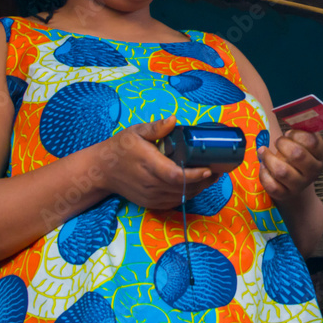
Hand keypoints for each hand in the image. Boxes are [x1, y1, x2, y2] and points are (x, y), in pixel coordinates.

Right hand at [95, 117, 215, 209]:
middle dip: (205, 180)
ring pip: (181, 196)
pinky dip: (188, 194)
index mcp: (149, 164)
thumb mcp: (136, 132)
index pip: (176, 175)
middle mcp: (151, 184)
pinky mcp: (151, 203)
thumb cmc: (120, 148)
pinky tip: (197, 184)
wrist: (102, 171)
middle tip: (220, 169)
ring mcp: (151, 196)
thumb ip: (156, 127)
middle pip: (184, 188)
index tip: (210, 168)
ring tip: (212, 176)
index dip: (195, 175)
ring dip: (199, 188)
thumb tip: (174, 119)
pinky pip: (174, 202)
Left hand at [258, 130, 322, 202]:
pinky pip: (272, 185)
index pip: (311, 142)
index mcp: (321, 154)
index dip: (296, 134)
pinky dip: (263, 174)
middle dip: (282, 144)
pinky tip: (263, 166)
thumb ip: (300, 131)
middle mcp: (314, 171)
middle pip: (297, 155)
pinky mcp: (286, 194)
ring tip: (263, 151)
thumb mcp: (304, 142)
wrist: (295, 184)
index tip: (288, 133)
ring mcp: (300, 185)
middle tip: (278, 142)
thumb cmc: (298, 155)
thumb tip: (289, 122)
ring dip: (268, 158)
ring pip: (281, 171)